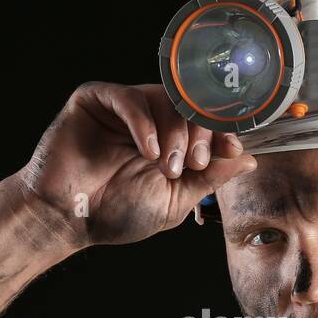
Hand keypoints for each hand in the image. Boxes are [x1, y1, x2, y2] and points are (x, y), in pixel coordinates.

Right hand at [10, 81, 255, 248]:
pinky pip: (129, 98)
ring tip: (164, 165)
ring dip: (174, 132)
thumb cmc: (116, 213)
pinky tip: (148, 150)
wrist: (68, 219)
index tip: (231, 149)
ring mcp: (124, 108)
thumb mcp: (175, 200)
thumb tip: (249, 161)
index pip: (206, 123)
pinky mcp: (96, 100)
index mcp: (172, 141)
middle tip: (191, 163)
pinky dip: (145, 123)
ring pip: (165, 98)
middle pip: (191, 105)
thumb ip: (210, 178)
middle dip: (199, 134)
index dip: (223, 132)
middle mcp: (151, 119)